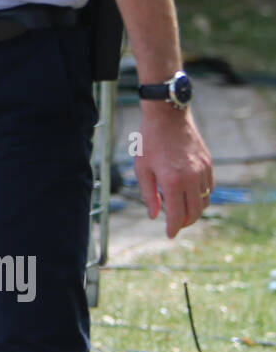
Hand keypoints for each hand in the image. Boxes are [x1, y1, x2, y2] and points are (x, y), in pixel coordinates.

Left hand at [135, 107, 213, 237]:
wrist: (167, 116)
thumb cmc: (149, 142)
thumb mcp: (142, 169)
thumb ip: (149, 195)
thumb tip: (154, 216)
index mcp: (172, 181)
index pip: (176, 214)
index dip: (173, 227)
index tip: (170, 234)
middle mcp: (191, 178)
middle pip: (194, 212)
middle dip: (185, 222)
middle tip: (176, 225)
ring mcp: (203, 171)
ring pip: (205, 201)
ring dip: (195, 211)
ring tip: (183, 212)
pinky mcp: (209, 163)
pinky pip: (209, 188)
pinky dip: (202, 196)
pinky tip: (191, 196)